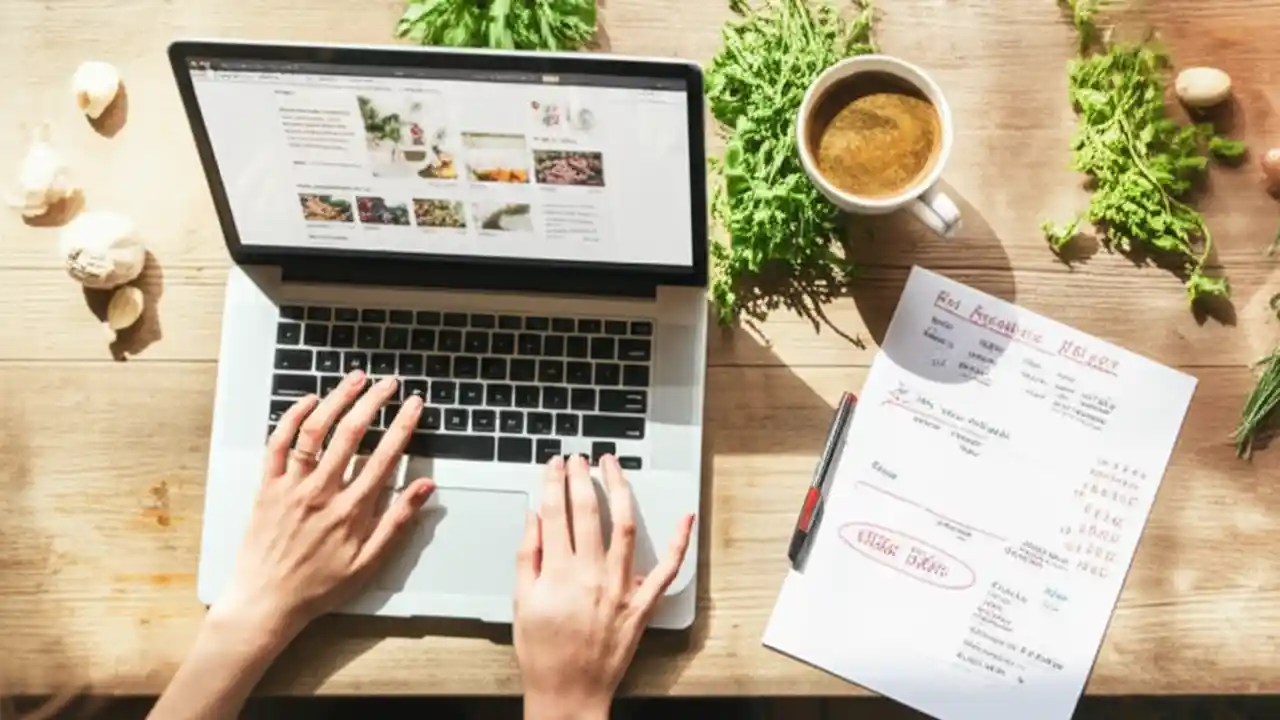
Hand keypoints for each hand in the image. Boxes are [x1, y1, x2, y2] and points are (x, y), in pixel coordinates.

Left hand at [214, 370, 435, 640]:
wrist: (267, 601)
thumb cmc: (320, 586)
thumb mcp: (369, 563)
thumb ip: (398, 522)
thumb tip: (426, 488)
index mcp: (351, 511)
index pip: (384, 456)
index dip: (403, 425)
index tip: (414, 404)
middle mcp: (321, 492)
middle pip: (351, 433)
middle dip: (374, 401)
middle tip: (389, 383)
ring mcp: (291, 487)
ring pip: (315, 431)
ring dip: (337, 400)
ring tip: (356, 379)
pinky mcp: (266, 487)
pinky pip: (277, 444)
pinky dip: (292, 417)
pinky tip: (309, 401)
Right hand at [514, 455, 694, 718]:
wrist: (570, 692)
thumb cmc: (543, 652)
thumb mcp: (520, 602)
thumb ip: (526, 556)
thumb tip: (533, 517)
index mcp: (558, 574)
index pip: (556, 513)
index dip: (554, 482)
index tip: (555, 464)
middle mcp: (591, 575)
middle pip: (588, 513)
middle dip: (583, 478)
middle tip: (580, 457)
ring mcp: (620, 588)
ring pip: (625, 527)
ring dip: (619, 491)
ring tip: (613, 467)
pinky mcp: (643, 604)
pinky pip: (666, 569)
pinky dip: (678, 541)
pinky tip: (684, 515)